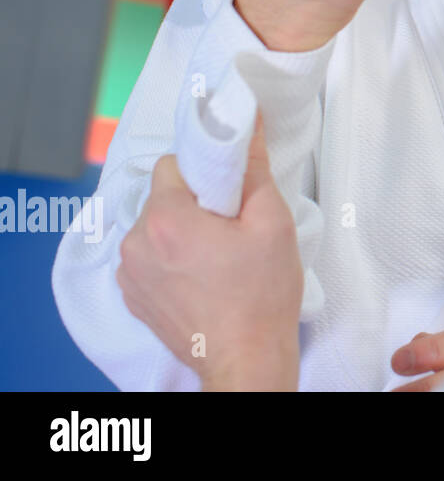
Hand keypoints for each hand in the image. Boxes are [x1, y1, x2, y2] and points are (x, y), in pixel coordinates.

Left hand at [117, 114, 301, 390]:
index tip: (229, 192)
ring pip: (154, 228)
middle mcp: (136, 243)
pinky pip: (147, 258)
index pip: (173, 165)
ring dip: (180, 232)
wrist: (246, 360)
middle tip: (231, 227)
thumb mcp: (272, 222)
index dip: (204, 172)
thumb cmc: (262, 295)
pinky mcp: (133, 297)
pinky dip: (170, 259)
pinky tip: (202, 277)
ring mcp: (130, 274)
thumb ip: (253, 168)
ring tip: (217, 257)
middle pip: (162, 197)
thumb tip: (247, 123)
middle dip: (194, 203)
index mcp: (166, 219)